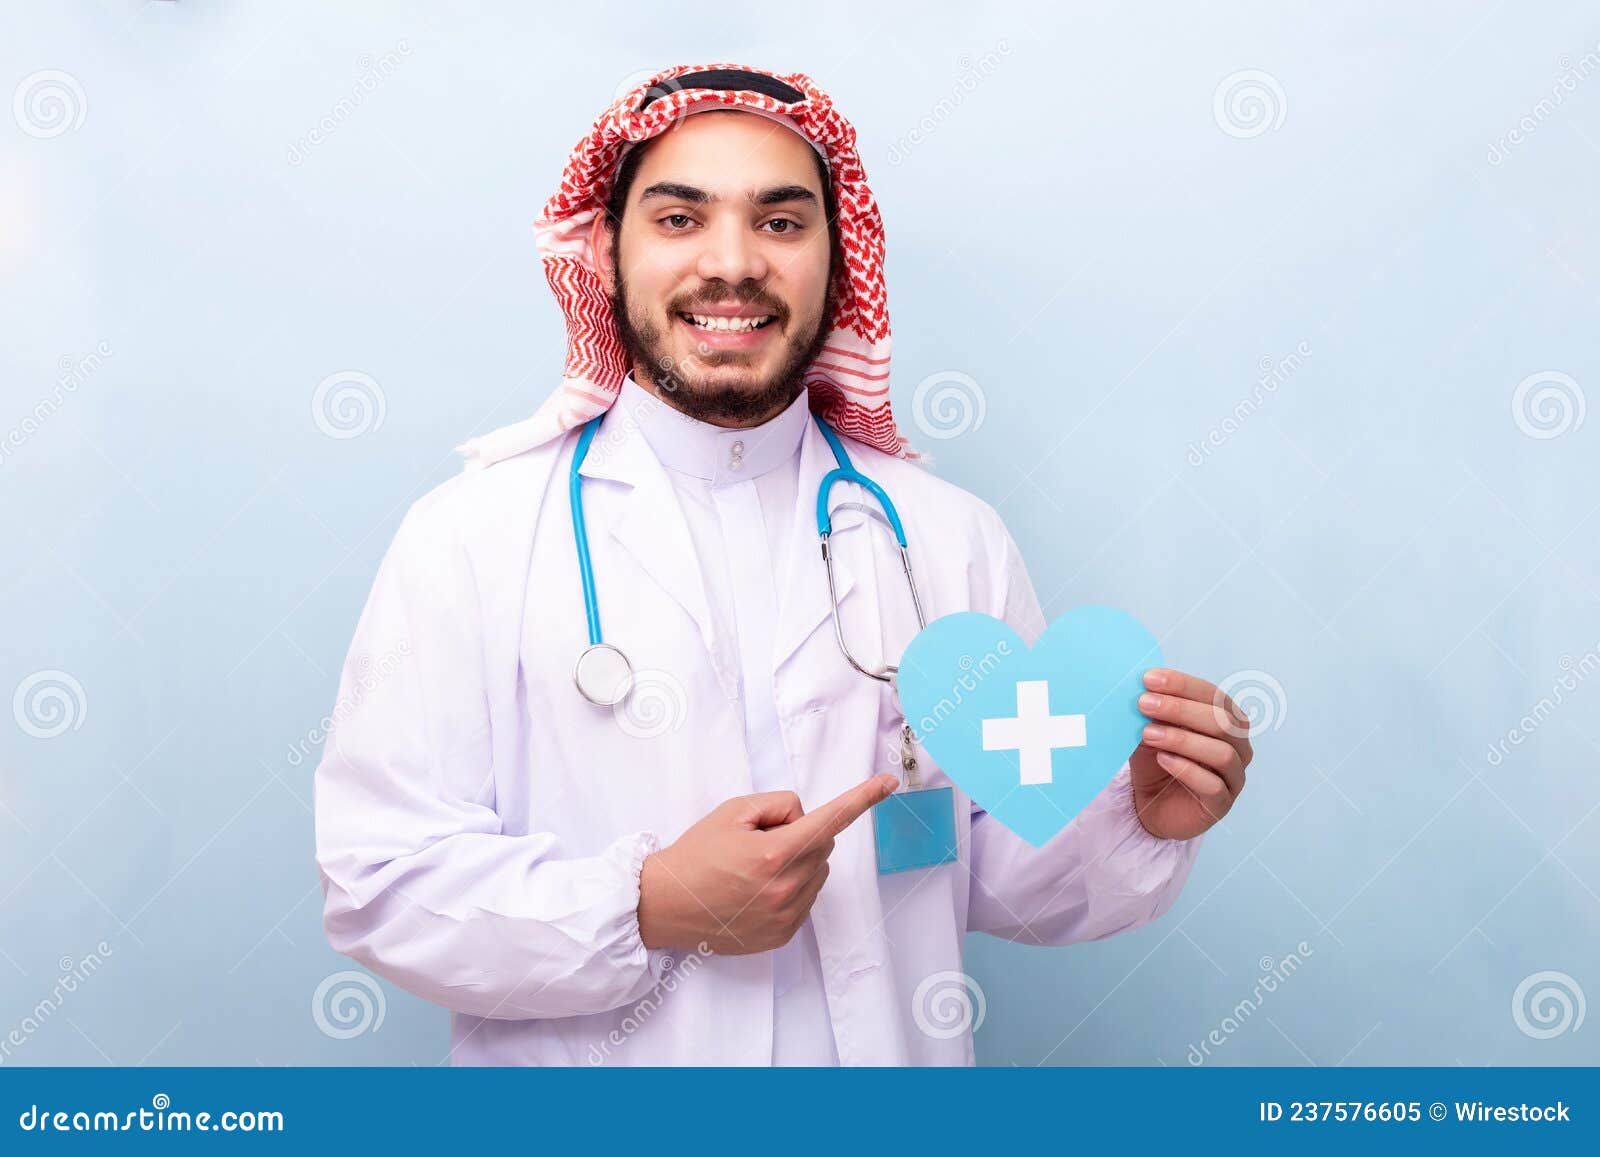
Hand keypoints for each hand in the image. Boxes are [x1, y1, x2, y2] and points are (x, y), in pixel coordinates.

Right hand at [637, 773, 898, 953]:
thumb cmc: (696, 853)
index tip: (887, 783)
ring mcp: (786, 916)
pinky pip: (806, 899)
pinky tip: (755, 890)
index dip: (862, 799)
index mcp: (775, 853)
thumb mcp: (732, 811)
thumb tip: (805, 818)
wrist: (665, 904)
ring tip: (752, 868)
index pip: (830, 820)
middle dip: (801, 834)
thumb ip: (778, 805)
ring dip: (798, 862)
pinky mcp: (782, 935)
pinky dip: (790, 888)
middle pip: (822, 844)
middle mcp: (786, 888)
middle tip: (759, 840)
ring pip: (817, 872)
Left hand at [1128, 668, 1251, 839]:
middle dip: (1180, 709)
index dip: (1183, 685)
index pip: (1214, 695)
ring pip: (1222, 753)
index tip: (1149, 679)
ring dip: (1182, 739)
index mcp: (1227, 721)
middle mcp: (1238, 747)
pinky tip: (1162, 759)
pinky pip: (1214, 786)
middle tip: (1144, 704)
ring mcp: (1234, 777)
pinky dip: (1187, 769)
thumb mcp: (1151, 730)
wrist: (1151, 805)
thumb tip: (1141, 687)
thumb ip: (1153, 712)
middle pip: (1222, 721)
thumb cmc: (1157, 761)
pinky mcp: (1222, 805)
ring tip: (1148, 734)